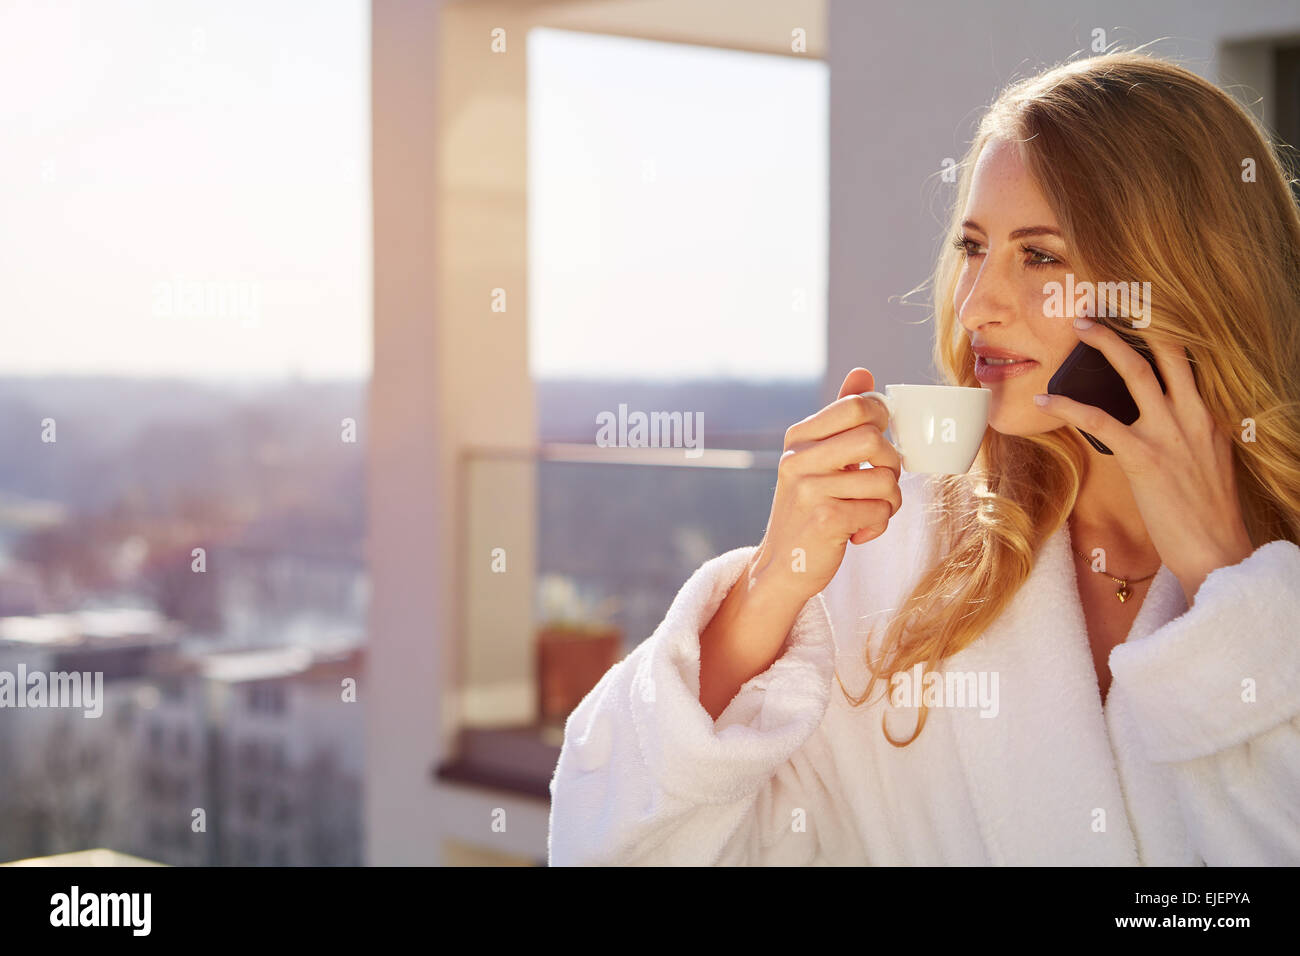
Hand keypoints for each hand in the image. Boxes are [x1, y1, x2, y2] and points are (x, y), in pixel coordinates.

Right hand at [749, 367, 902, 606]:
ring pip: (885, 479)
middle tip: (879, 479)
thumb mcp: (817, 460)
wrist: (782, 566)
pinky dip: (878, 525)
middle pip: (874, 438)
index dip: (883, 419)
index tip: (879, 440)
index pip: (856, 406)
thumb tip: (863, 373)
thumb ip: (840, 418)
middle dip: (890, 462)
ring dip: (889, 501)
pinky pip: (880, 511)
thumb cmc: (808, 510)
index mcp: (798, 439)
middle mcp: (798, 459)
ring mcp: (810, 489)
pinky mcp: (826, 520)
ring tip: (868, 511)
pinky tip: (856, 533)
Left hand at [1032, 317, 1253, 603]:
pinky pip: (1100, 422)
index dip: (1166, 329)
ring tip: (1079, 324)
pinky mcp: (1146, 458)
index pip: (1190, 360)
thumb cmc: (1205, 513)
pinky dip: (1069, 407)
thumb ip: (1186, 433)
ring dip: (1106, 344)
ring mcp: (1171, 434)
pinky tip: (1045, 401)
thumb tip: (1155, 417)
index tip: (1143, 305)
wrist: (1218, 552)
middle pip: (1170, 350)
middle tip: (1110, 297)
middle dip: (1140, 319)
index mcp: (1212, 415)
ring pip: (1137, 372)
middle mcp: (1196, 416)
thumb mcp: (1206, 461)